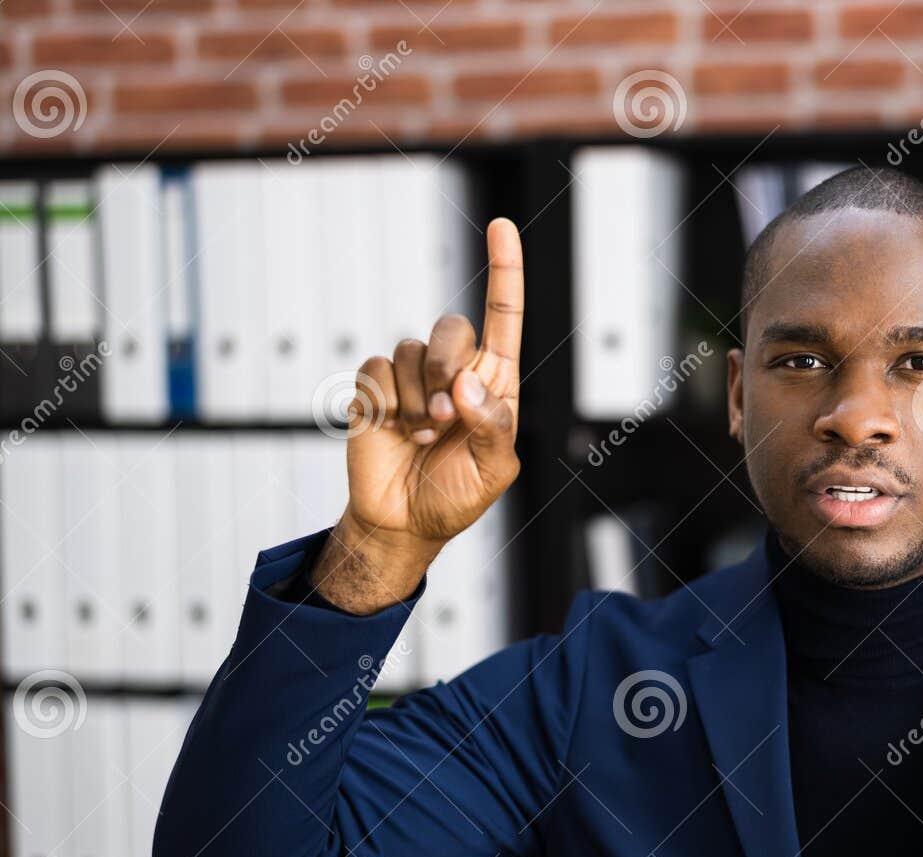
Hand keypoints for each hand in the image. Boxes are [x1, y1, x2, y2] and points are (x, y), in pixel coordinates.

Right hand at [310, 218, 523, 613]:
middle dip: (448, 367)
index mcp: (494, 382)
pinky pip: (377, 368)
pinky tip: (394, 430)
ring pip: (410, 350)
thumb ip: (492, 426)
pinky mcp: (375, 389)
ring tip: (423, 436)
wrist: (405, 523)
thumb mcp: (495, 470)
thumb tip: (469, 383)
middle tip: (447, 416)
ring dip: (418, 399)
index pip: (503, 316)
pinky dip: (386, 401)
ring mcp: (413, 379)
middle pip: (451, 328)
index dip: (504, 270)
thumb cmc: (457, 496)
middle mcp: (455, 371)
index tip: (502, 225)